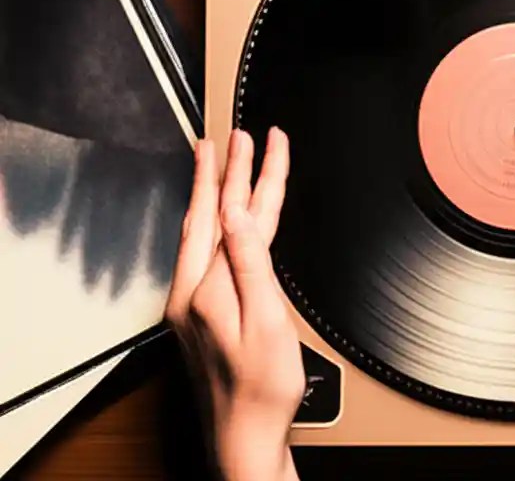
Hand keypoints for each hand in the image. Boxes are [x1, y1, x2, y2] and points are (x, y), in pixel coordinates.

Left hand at [165, 128, 302, 480]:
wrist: (242, 436)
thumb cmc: (261, 389)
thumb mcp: (266, 321)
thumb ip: (250, 263)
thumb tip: (240, 213)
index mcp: (209, 287)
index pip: (239, 214)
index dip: (256, 173)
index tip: (267, 139)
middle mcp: (193, 290)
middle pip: (215, 216)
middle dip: (227, 171)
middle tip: (236, 135)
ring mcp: (191, 302)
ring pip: (204, 231)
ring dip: (211, 192)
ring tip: (213, 160)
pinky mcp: (196, 314)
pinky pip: (203, 252)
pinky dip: (210, 223)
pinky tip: (213, 218)